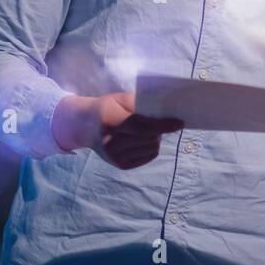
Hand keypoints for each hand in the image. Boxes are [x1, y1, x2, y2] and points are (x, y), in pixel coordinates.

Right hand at [52, 92, 183, 168]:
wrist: (84, 126)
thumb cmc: (106, 108)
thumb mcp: (120, 99)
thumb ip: (141, 104)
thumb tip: (166, 112)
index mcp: (111, 122)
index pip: (142, 127)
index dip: (163, 126)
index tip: (179, 123)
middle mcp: (110, 142)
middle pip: (148, 139)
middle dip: (160, 130)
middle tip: (158, 122)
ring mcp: (114, 156)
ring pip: (150, 148)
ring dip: (156, 139)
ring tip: (147, 131)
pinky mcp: (119, 165)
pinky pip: (147, 157)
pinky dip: (151, 148)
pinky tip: (143, 140)